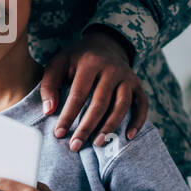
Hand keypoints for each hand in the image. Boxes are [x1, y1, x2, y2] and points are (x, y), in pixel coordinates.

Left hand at [40, 27, 148, 149]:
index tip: (59, 134)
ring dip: (110, 126)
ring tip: (97, 143)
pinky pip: (142, 104)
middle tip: (76, 145)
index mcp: (90, 63)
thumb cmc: (77, 59)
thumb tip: (49, 111)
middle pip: (100, 103)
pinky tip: (128, 136)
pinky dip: (138, 120)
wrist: (104, 44)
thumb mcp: (58, 64)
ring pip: (122, 105)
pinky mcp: (137, 84)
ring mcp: (127, 76)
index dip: (68, 115)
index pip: (78, 94)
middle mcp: (112, 69)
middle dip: (87, 126)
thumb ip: (50, 85)